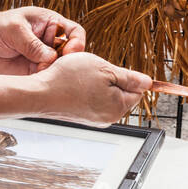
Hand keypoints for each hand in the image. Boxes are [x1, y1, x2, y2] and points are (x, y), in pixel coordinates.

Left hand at [0, 7, 85, 74]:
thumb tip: (50, 58)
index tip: (67, 53)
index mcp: (53, 25)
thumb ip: (32, 43)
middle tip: (48, 66)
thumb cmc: (1, 27)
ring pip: (61, 70)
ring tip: (36, 71)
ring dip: (52, 74)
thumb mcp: (15, 29)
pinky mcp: (38, 72)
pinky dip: (43, 83)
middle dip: (64, 63)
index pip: (75, 33)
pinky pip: (47, 80)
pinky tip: (32, 80)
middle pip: (72, 55)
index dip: (76, 43)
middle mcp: (53, 43)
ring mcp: (47, 59)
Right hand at [34, 52, 151, 125]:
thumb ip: (130, 77)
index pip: (137, 90)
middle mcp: (108, 118)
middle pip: (121, 93)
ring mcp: (94, 119)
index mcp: (118, 107)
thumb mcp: (105, 69)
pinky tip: (73, 84)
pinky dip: (85, 90)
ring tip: (81, 77)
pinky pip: (91, 99)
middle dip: (111, 79)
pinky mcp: (81, 117)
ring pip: (105, 95)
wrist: (39, 94)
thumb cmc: (68, 80)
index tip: (110, 68)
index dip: (126, 75)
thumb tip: (148, 82)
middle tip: (93, 70)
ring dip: (97, 83)